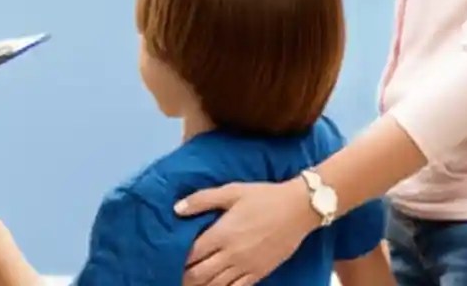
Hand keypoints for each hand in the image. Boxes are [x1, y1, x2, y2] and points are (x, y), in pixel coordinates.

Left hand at [176, 179, 317, 284]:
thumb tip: (177, 209)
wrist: (298, 209)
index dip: (177, 259)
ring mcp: (246, 267)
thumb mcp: (231, 191)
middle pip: (199, 274)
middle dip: (184, 277)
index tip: (168, 258)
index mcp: (222, 233)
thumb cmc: (263, 197)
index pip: (191, 254)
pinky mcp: (259, 274)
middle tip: (174, 276)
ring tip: (189, 285)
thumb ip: (202, 199)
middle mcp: (231, 254)